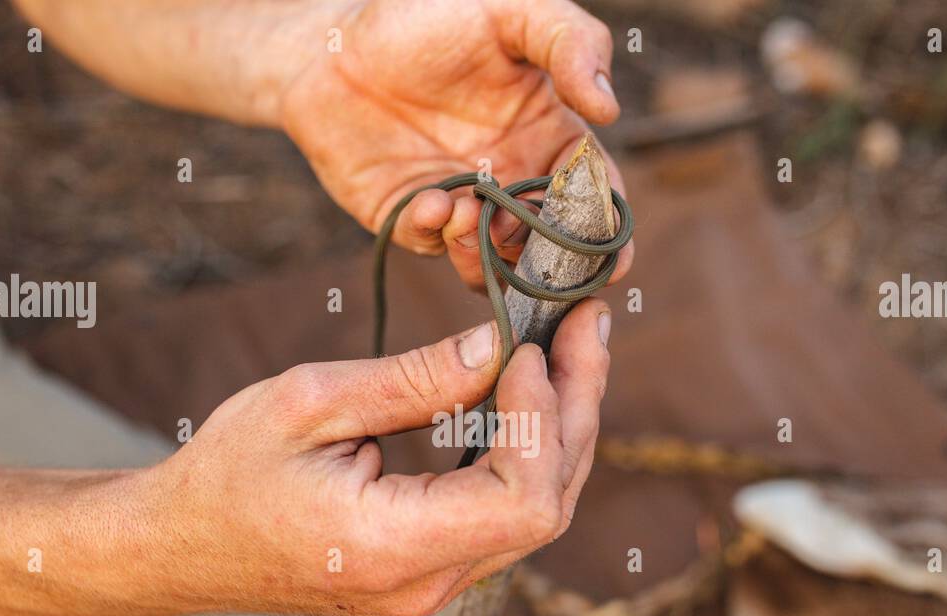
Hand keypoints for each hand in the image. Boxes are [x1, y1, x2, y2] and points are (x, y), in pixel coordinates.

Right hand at [151, 299, 612, 615]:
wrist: (181, 548)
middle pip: (550, 504)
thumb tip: (498, 347)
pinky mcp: (431, 572)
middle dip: (576, 407)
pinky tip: (531, 396)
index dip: (544, 419)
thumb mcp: (308, 404)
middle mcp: (426, 584)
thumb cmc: (225, 474)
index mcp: (391, 548)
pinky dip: (528, 453)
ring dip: (561, 428)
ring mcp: (433, 587)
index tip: (526, 348)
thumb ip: (411, 381)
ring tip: (571, 348)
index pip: (525, 500)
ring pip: (538, 512)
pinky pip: (504, 516)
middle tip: (587, 325)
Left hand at [272, 0, 633, 287]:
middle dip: (549, 257)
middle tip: (531, 241)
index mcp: (550, 138)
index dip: (606, 227)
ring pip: (497, 260)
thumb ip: (569, 42)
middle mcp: (513, 181)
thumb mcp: (509, 11)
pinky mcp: (413, 219)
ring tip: (471, 213)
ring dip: (492, 252)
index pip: (594, 195)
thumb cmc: (428, 18)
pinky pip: (434, 245)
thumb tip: (609, 107)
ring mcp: (464, 206)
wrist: (335, 44)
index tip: (611, 250)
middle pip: (551, 244)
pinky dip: (438, 232)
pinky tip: (431, 202)